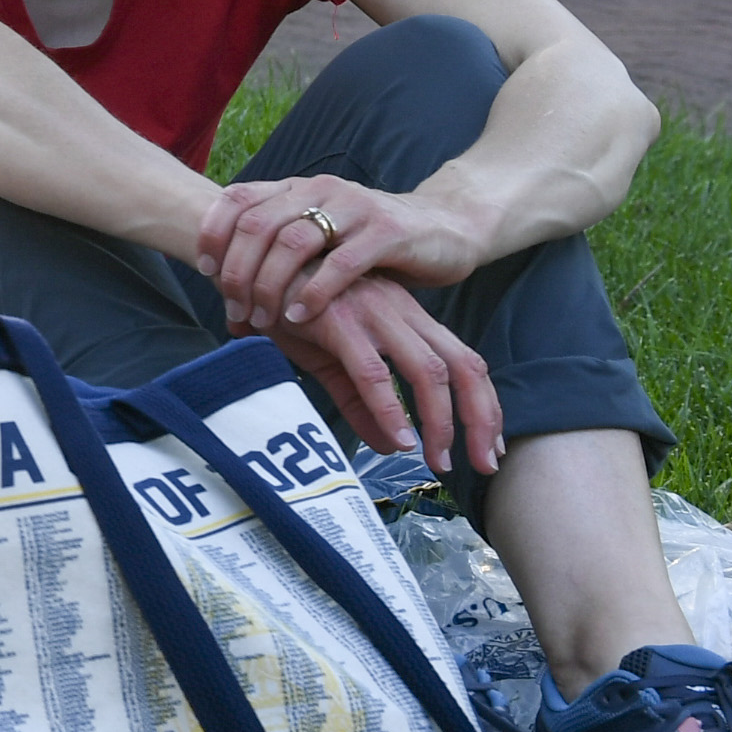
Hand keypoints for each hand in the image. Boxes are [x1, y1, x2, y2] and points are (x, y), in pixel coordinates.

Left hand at [198, 174, 483, 330]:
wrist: (446, 228)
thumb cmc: (370, 243)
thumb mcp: (320, 238)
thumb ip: (277, 248)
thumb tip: (223, 285)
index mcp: (298, 187)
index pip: (238, 197)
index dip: (214, 231)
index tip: (203, 268)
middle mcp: (321, 190)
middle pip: (258, 224)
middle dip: (237, 270)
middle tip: (232, 308)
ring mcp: (355, 208)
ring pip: (293, 242)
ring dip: (269, 285)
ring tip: (261, 319)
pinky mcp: (387, 232)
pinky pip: (340, 263)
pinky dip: (314, 292)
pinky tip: (300, 316)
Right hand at [278, 271, 504, 475]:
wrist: (245, 266)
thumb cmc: (287, 308)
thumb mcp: (331, 360)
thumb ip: (363, 402)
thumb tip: (392, 447)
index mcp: (406, 318)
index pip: (464, 363)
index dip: (483, 406)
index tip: (487, 447)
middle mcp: (400, 312)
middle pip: (464, 365)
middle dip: (481, 418)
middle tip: (484, 465)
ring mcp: (373, 314)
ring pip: (428, 370)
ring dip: (441, 420)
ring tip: (438, 460)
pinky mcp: (339, 321)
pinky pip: (373, 371)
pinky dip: (391, 407)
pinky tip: (400, 438)